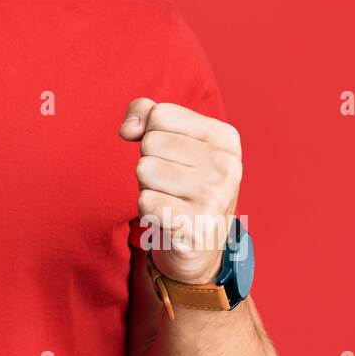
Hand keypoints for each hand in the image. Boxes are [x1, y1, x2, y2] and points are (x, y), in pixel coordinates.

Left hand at [119, 97, 241, 283]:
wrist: (198, 243)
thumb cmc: (181, 182)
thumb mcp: (171, 138)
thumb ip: (145, 113)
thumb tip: (127, 129)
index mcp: (225, 137)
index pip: (160, 114)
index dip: (152, 134)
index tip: (173, 156)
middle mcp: (227, 165)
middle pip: (150, 142)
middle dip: (149, 162)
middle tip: (171, 183)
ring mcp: (215, 197)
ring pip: (144, 170)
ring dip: (148, 187)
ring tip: (170, 199)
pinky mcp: (196, 227)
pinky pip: (145, 201)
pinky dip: (148, 211)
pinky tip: (169, 218)